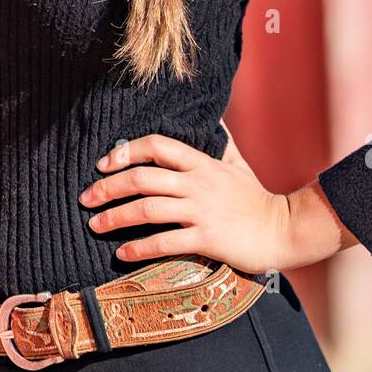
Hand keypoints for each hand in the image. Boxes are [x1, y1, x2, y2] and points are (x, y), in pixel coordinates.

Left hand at [78, 132, 292, 274]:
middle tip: (86, 197)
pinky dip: (139, 248)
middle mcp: (198, 183)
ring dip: (115, 217)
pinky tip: (122, 253)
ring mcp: (202, 211)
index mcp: (202, 163)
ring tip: (95, 225)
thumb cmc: (256, 198)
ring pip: (147, 209)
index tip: (104, 164)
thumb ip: (220, 142)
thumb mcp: (237, 164)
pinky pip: (165, 242)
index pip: (157, 146)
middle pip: (143, 178)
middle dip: (109, 187)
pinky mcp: (207, 239)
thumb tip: (212, 118)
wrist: (285, 229)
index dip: (126, 151)